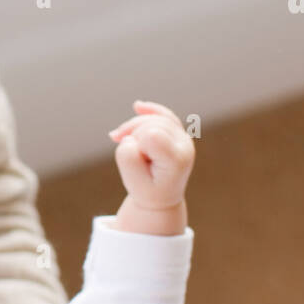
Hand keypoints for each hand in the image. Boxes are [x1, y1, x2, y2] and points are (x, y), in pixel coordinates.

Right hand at [109, 100, 194, 232]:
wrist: (161, 198)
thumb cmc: (148, 191)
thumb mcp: (133, 182)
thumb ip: (128, 158)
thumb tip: (129, 137)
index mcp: (178, 160)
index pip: (152, 136)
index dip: (136, 144)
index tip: (135, 163)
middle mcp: (185, 145)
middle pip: (152, 125)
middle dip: (133, 136)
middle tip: (127, 154)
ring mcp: (183, 137)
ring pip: (154, 118)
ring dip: (134, 127)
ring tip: (118, 138)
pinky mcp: (177, 132)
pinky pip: (164, 114)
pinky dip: (150, 110)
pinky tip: (137, 106)